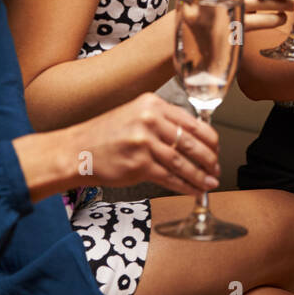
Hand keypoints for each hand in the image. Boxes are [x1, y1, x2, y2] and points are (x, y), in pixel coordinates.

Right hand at [70, 93, 220, 194]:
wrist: (76, 150)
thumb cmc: (105, 135)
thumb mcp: (135, 114)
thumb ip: (163, 121)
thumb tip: (193, 138)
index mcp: (152, 104)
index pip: (192, 122)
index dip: (210, 139)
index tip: (217, 149)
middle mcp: (150, 120)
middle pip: (191, 142)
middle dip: (209, 159)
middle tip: (217, 168)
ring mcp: (144, 143)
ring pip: (183, 162)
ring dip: (200, 175)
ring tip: (210, 182)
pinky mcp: (138, 165)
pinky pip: (169, 178)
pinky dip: (185, 186)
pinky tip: (194, 190)